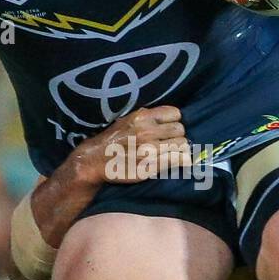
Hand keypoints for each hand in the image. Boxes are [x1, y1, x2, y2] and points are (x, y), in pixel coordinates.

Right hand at [75, 105, 190, 184]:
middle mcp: (147, 132)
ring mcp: (150, 150)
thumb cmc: (113, 139)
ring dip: (179, 149)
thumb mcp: (128, 119)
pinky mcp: (151, 166)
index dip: (173, 121)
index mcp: (142, 117)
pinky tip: (177, 161)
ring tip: (171, 151)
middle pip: (180, 129)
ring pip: (182, 145)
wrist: (95, 161)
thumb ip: (148, 117)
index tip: (168, 127)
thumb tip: (172, 117)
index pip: (175, 113)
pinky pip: (178, 160)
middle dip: (177, 135)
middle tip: (169, 141)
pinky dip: (181, 160)